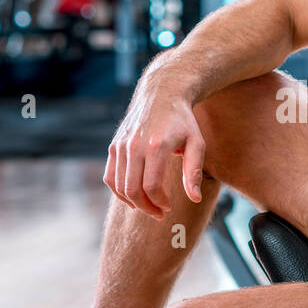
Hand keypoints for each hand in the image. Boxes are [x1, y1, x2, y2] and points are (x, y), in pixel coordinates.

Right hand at [105, 72, 205, 219]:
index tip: (169, 207)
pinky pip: (110, 176)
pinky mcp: (114, 145)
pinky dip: (119, 191)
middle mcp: (134, 145)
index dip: (159, 202)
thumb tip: (195, 199)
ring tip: (149, 206)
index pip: (151, 186)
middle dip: (146, 207)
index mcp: (156, 145)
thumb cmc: (183, 122)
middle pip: (132, 190)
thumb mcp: (197, 143)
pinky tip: (133, 197)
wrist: (162, 94)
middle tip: (159, 213)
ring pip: (119, 186)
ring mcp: (121, 145)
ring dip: (133, 202)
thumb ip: (194, 172)